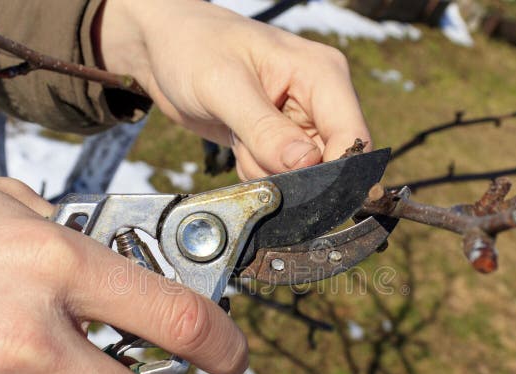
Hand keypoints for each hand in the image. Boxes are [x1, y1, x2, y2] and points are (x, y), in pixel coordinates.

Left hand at [95, 0, 371, 178]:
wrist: (163, 47)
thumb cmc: (192, 47)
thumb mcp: (225, 86)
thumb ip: (265, 130)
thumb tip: (306, 166)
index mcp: (322, 74)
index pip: (352, 137)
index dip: (332, 172)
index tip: (292, 184)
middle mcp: (319, 99)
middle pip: (328, 163)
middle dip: (287, 172)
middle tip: (249, 149)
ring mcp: (299, 122)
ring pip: (301, 176)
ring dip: (265, 172)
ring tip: (238, 138)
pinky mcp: (280, 140)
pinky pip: (279, 175)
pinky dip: (255, 171)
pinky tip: (237, 144)